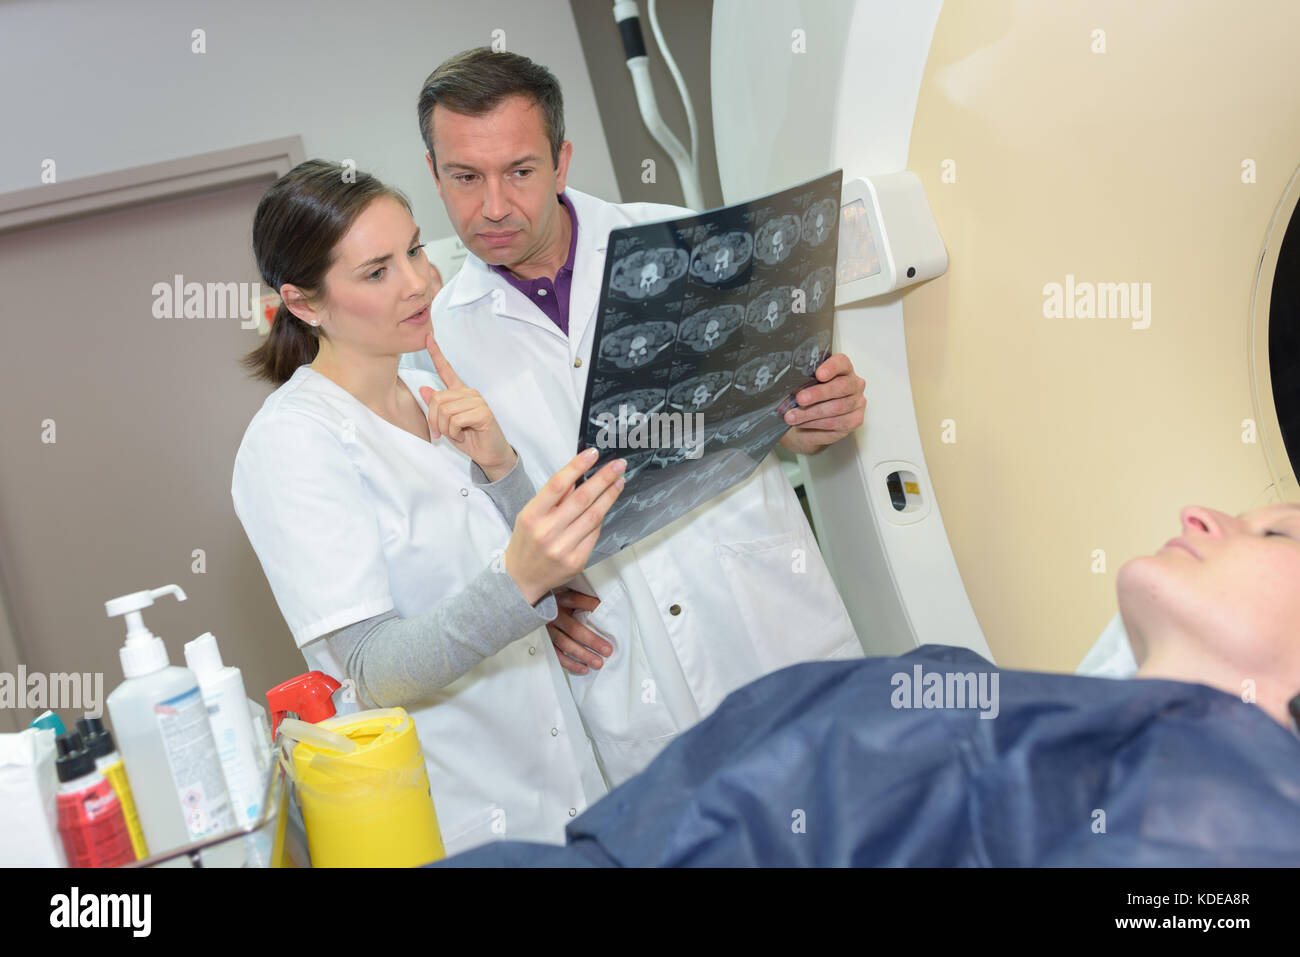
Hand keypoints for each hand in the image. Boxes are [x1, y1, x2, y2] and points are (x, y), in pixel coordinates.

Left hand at [418, 331, 514, 478]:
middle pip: (437, 399)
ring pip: (445, 411)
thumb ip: (436, 407)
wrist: (490, 454)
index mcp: (460, 393)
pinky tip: (465, 435)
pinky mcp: (483, 412)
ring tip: (456, 434)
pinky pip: (455, 420)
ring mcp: (478, 401)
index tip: (428, 336)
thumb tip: (423, 389)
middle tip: (441, 432)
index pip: (446, 370)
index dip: (436, 353)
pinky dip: (454, 432)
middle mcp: (470, 393)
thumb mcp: (447, 423)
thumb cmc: (470, 439)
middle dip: (434, 420)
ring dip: (445, 428)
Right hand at [503, 448, 626, 603]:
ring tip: (619, 481)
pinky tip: (606, 506)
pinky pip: (594, 534)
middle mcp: (547, 532)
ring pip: (593, 516)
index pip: (557, 485)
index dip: (576, 467)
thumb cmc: (527, 540)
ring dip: (609, 496)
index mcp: (532, 515)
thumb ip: (553, 497)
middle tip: (618, 465)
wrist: (522, 579)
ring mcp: (563, 548)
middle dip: (603, 479)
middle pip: (581, 499)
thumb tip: (580, 475)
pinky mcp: (577, 561)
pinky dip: (601, 518)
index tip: (593, 453)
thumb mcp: (530, 515)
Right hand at [546, 589, 614, 674]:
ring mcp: (547, 629)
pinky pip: (557, 655)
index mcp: (560, 600)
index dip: (589, 604)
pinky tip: (584, 669)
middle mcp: (553, 614)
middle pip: (573, 628)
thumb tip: (605, 608)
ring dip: (583, 655)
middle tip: (607, 650)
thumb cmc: (562, 607)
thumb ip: (584, 603)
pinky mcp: (545, 642)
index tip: (603, 608)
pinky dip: (571, 664)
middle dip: (592, 640)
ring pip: (565, 644)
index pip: (575, 600)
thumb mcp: (569, 600)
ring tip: (598, 663)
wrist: (537, 613)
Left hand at [778, 352, 866, 454]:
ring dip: (811, 413)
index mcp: (843, 369)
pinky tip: (803, 423)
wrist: (807, 422)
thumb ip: (803, 381)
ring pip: (837, 407)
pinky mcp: (854, 420)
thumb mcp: (803, 386)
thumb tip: (790, 381)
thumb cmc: (807, 399)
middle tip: (800, 399)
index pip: (842, 363)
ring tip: (792, 416)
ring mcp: (857, 403)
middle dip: (818, 394)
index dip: (831, 368)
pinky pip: (836, 422)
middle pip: (841, 387)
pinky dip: (816, 423)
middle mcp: (854, 384)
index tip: (819, 374)